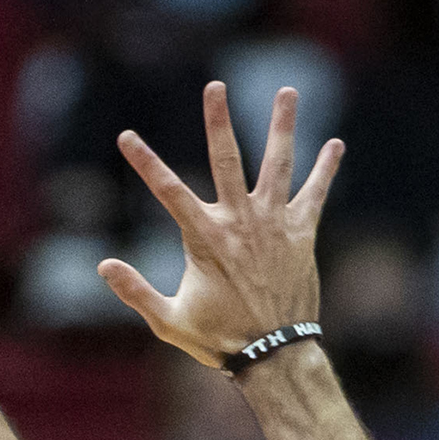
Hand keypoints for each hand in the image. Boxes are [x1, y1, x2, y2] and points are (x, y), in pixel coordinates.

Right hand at [98, 83, 342, 367]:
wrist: (274, 354)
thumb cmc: (217, 339)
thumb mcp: (167, 320)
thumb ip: (135, 291)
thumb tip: (103, 265)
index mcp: (204, 238)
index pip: (167, 190)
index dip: (144, 161)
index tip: (126, 136)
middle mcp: (239, 222)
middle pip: (226, 159)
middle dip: (217, 120)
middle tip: (215, 85)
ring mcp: (273, 224)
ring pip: (278, 164)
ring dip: (282, 126)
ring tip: (286, 91)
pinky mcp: (301, 234)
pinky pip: (315, 194)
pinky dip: (325, 170)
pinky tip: (335, 145)